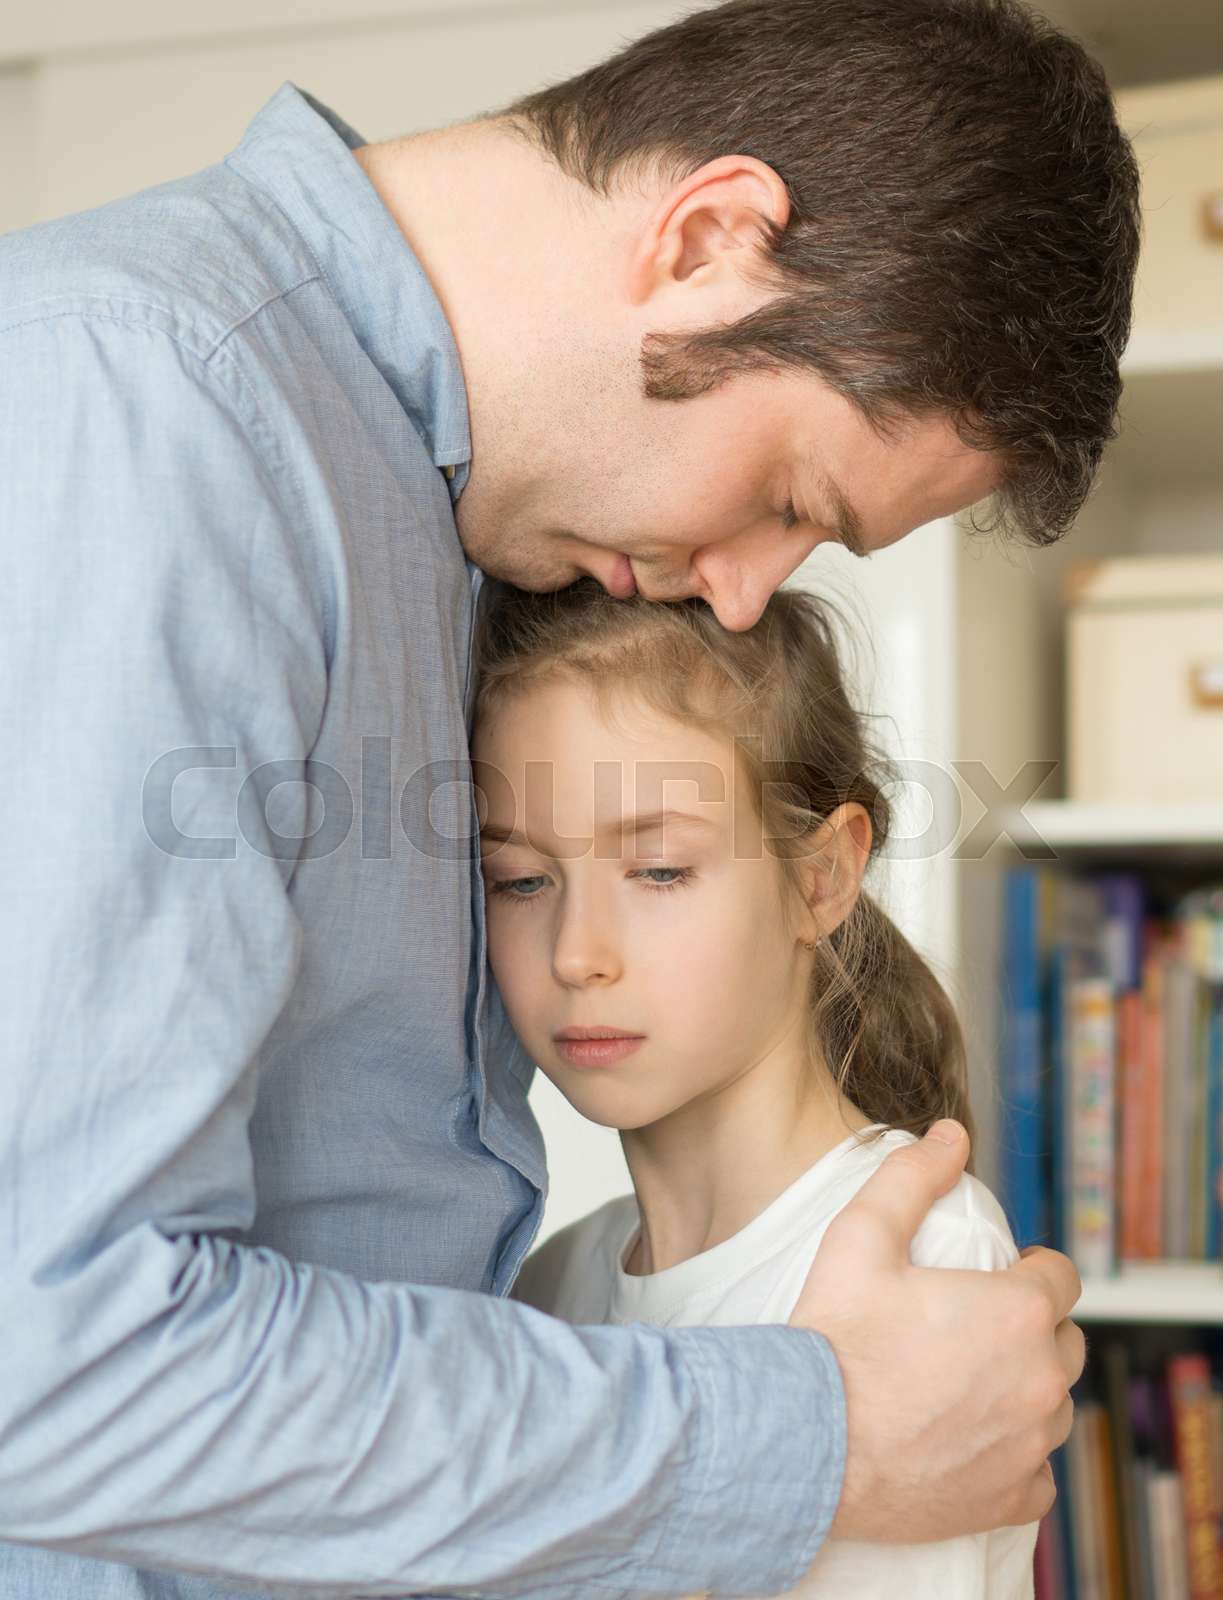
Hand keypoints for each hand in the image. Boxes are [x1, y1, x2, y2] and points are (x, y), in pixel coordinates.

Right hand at [788, 1120, 1082, 1541]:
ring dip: (1024, 1389)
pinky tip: (967, 1439)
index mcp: (1017, 1313)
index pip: (1061, 1277)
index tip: (997, 1277)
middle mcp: (1041, 1381)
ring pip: (1053, 1405)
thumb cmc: (834, 1338)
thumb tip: (952, 1133)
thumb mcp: (861, 1236)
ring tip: (965, 1382)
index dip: (1030, 1271)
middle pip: (1063, 1341)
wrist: (804, 1445)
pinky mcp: (1012, 1497)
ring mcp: (1031, 1446)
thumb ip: (912, 1176)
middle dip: (1029, 1328)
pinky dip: (1013, 1454)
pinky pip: (1038, 1471)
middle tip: (969, 1328)